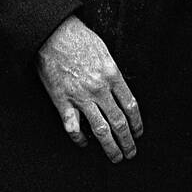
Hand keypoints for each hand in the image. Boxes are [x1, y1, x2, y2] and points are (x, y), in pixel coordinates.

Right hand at [36, 16, 142, 162]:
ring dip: (110, 147)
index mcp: (113, 75)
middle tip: (131, 152)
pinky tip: (84, 144)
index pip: (131, 106)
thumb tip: (119, 89)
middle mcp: (100, 89)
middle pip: (119, 122)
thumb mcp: (104, 51)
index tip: (138, 133)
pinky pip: (73, 128)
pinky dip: (79, 139)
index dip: (137, 123)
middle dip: (127, 141)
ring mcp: (81, 97)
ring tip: (116, 157)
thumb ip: (112, 72)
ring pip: (100, 129)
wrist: (53, 34)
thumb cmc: (78, 38)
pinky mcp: (62, 101)